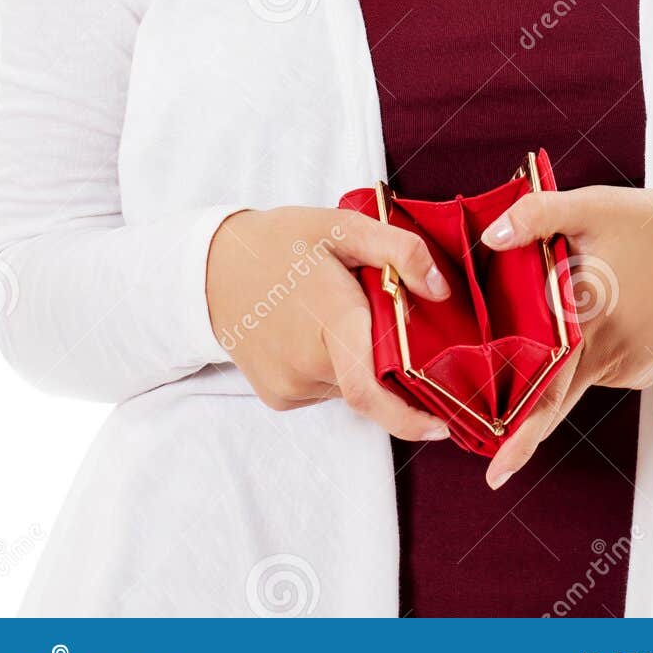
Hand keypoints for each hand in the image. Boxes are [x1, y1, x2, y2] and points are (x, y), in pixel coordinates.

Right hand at [205, 204, 455, 442]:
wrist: (211, 268)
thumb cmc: (280, 242)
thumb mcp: (342, 227)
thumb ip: (400, 252)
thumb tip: (442, 290)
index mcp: (330, 320)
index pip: (371, 390)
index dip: (408, 417)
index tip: (441, 425)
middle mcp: (309, 363)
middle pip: (372, 378)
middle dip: (387, 355)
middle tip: (368, 310)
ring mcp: (290, 386)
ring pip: (350, 384)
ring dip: (357, 358)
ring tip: (330, 312)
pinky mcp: (279, 396)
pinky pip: (325, 388)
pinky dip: (334, 365)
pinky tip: (311, 330)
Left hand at [478, 184, 652, 489]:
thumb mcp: (593, 207)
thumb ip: (537, 217)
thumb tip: (490, 237)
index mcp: (590, 321)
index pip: (545, 389)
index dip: (519, 434)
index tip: (497, 473)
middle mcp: (608, 355)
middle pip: (556, 399)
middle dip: (525, 432)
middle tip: (496, 466)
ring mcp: (628, 366)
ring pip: (576, 375)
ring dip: (557, 363)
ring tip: (564, 321)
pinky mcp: (642, 369)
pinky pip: (601, 366)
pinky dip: (587, 350)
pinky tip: (598, 313)